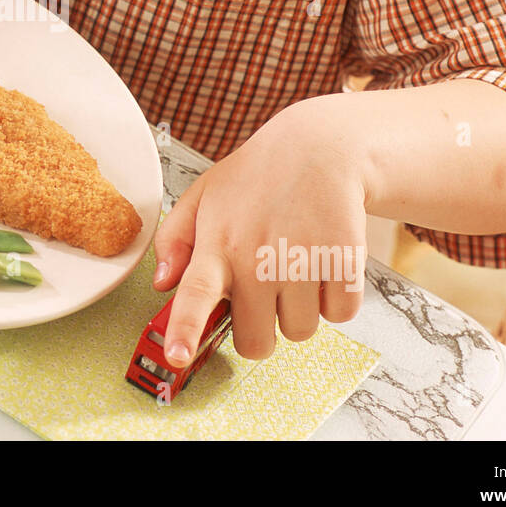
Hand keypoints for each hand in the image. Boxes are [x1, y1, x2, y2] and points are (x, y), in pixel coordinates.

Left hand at [152, 99, 368, 364]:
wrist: (320, 149)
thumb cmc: (257, 177)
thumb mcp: (204, 196)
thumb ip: (175, 240)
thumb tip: (163, 283)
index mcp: (218, 244)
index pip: (196, 293)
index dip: (185, 329)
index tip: (176, 357)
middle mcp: (258, 259)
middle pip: (256, 342)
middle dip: (259, 329)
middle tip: (263, 291)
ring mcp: (301, 264)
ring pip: (299, 332)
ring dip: (298, 310)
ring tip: (294, 264)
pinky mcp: (342, 263)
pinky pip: (339, 314)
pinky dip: (334, 297)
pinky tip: (322, 260)